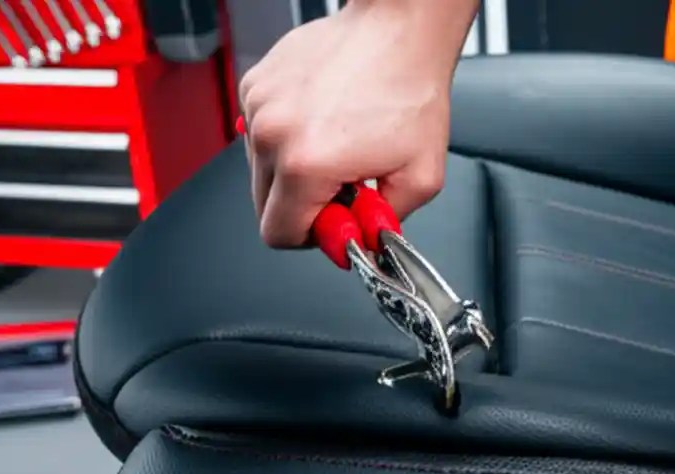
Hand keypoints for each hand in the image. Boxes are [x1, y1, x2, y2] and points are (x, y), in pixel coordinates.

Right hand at [238, 0, 475, 247]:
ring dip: (296, 170)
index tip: (338, 220)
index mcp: (304, 164)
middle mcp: (271, 134)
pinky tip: (324, 121)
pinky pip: (262, 135)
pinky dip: (289, 138)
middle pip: (265, 206)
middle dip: (305, 205)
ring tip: (338, 146)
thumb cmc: (409, 89)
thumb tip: (363, 243)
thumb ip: (386, 224)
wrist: (399, 29)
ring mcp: (258, 106)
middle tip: (345, 184)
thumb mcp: (420, 176)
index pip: (278, 233)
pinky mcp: (255, 86)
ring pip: (262, 170)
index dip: (313, 235)